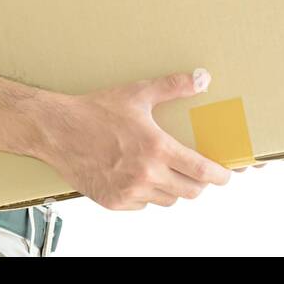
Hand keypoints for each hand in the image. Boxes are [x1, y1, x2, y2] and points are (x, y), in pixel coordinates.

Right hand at [36, 67, 232, 209]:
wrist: (57, 131)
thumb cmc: (96, 110)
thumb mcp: (137, 94)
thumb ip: (173, 87)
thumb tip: (203, 79)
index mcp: (156, 148)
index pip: (200, 171)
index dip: (219, 175)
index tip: (226, 174)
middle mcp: (145, 174)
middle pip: (189, 192)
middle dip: (199, 184)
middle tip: (198, 173)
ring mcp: (129, 192)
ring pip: (167, 200)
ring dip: (173, 189)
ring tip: (169, 173)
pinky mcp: (113, 202)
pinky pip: (142, 205)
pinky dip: (147, 195)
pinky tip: (140, 178)